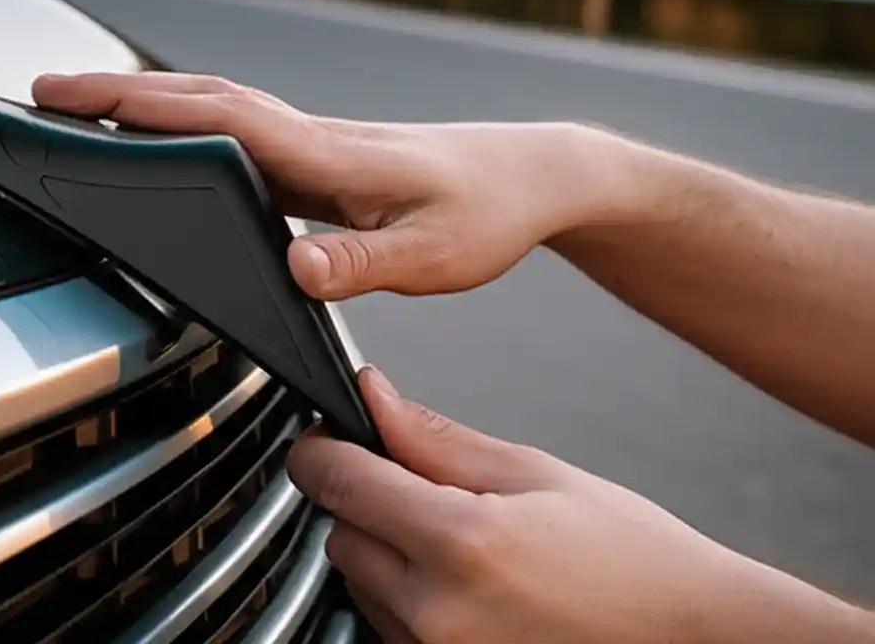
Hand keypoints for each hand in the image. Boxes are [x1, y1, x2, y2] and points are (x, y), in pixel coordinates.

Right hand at [33, 72, 620, 299]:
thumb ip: (362, 261)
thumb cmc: (489, 210)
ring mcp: (315, 146)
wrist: (534, 175)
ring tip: (86, 112)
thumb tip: (293, 268)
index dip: (135, 108)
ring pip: (215, 110)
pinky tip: (173, 146)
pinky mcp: (324, 162)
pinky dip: (190, 127)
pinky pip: (240, 135)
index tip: (66, 102)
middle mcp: (311, 139)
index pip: (213, 119)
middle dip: (115, 94)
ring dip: (147, 104)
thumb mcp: (434, 255)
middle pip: (197, 101)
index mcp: (326, 154)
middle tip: (43, 94)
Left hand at [287, 367, 874, 642]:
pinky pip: (388, 628)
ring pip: (360, 583)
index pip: (339, 483)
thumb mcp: (537, 474)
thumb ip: (437, 438)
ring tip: (469, 549)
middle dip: (367, 503)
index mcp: (461, 545)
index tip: (325, 439)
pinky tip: (469, 589)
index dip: (322, 450)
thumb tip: (374, 397)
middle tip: (427, 493)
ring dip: (389, 556)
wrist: (695, 640)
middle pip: (341, 535)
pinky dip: (410, 601)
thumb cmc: (636, 562)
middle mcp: (436, 614)